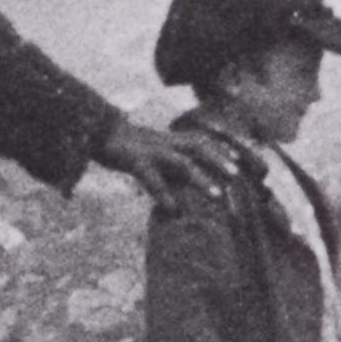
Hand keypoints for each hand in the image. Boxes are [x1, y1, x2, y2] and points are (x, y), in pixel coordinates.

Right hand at [94, 118, 234, 213]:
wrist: (98, 131)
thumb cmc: (129, 146)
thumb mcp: (152, 150)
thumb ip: (168, 162)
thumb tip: (182, 183)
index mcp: (171, 139)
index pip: (202, 140)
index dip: (222, 148)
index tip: (241, 158)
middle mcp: (166, 143)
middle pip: (199, 146)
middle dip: (219, 159)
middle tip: (237, 175)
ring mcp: (152, 151)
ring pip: (182, 162)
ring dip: (202, 178)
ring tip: (217, 195)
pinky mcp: (135, 161)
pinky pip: (152, 178)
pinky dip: (163, 194)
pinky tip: (172, 210)